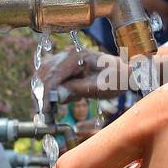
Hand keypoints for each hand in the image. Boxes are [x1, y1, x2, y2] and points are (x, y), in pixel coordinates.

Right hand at [42, 46, 167, 100]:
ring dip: (42, 93)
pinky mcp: (66, 67)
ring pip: (44, 75)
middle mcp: (69, 54)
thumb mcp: (101, 88)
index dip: (47, 94)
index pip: (54, 74)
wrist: (127, 74)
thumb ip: (78, 90)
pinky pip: (50, 77)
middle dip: (41, 94)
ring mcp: (66, 59)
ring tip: (45, 111)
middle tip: (43, 114)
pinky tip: (51, 104)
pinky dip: (48, 91)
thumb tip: (58, 95)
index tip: (45, 110)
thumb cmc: (118, 79)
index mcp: (78, 56)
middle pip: (44, 73)